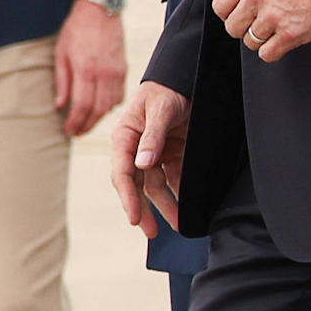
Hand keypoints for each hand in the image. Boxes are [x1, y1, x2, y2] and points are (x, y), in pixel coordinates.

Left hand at [53, 1, 124, 134]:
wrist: (100, 10)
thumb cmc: (76, 30)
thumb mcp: (61, 53)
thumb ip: (62, 81)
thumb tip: (60, 105)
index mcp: (86, 70)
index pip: (82, 106)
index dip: (75, 122)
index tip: (69, 130)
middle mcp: (104, 74)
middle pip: (98, 110)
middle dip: (87, 125)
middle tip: (76, 132)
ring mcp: (117, 72)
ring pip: (111, 105)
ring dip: (98, 118)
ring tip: (86, 123)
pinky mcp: (124, 69)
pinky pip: (120, 95)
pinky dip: (110, 105)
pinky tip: (100, 108)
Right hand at [113, 80, 188, 237]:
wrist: (186, 77)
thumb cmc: (166, 89)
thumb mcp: (160, 110)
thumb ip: (152, 137)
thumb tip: (142, 165)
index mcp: (125, 138)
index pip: (122, 173)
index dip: (127, 198)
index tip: (134, 218)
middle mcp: (136, 149)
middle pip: (137, 185)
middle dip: (144, 210)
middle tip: (152, 233)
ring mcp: (155, 153)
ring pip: (157, 186)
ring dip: (165, 205)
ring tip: (178, 225)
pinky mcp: (173, 154)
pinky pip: (174, 178)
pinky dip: (180, 193)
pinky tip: (188, 206)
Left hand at [209, 0, 310, 61]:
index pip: (220, 7)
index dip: (230, 13)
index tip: (241, 14)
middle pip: (233, 28)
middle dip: (245, 28)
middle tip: (261, 22)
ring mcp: (273, 17)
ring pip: (250, 42)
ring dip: (262, 39)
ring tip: (278, 26)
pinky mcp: (291, 34)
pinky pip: (267, 54)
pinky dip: (273, 51)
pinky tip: (283, 39)